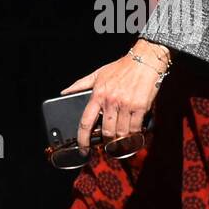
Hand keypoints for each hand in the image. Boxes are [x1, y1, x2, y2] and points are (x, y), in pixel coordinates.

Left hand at [60, 39, 168, 154]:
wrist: (144, 60)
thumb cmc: (121, 68)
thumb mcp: (98, 74)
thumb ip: (80, 85)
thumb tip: (64, 92)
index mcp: (98, 95)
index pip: (86, 122)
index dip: (82, 139)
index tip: (83, 148)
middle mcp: (111, 101)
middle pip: (106, 132)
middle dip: (107, 142)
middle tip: (109, 144)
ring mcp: (126, 105)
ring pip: (121, 133)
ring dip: (121, 141)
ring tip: (121, 141)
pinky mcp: (140, 107)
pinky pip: (135, 129)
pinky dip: (134, 135)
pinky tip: (133, 134)